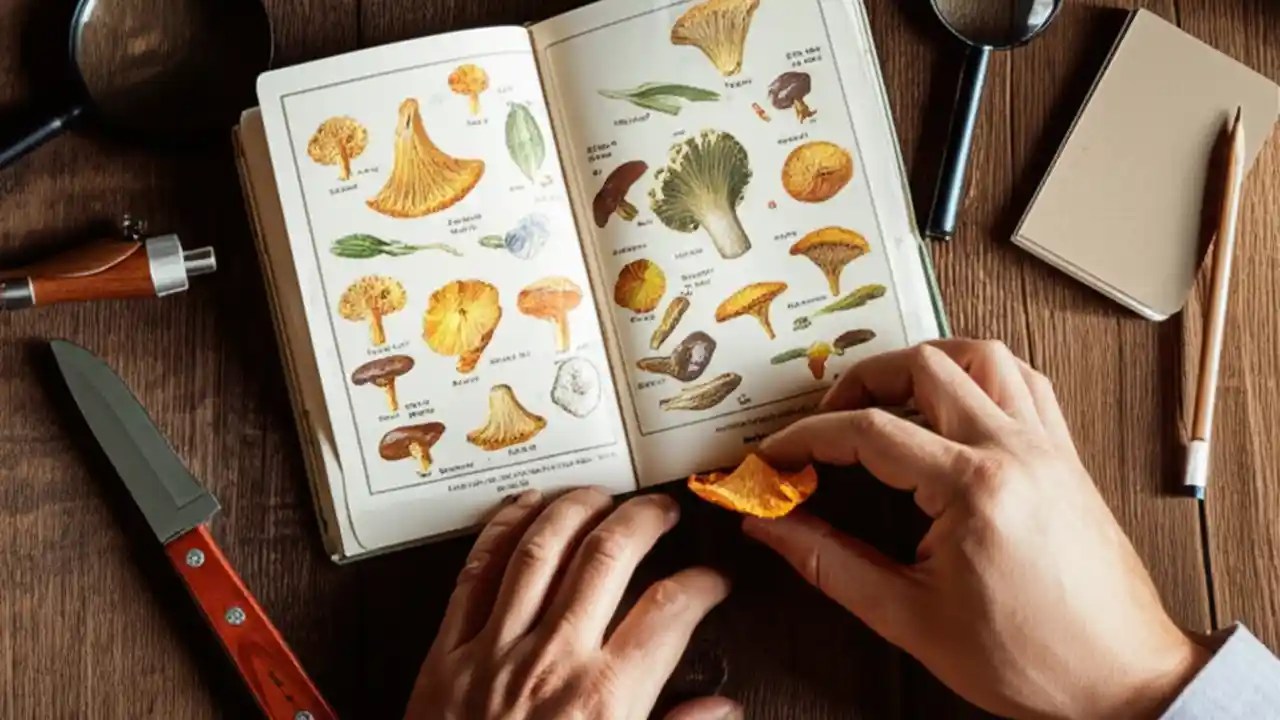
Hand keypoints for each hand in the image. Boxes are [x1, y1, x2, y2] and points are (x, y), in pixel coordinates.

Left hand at [404, 488, 738, 719]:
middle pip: (607, 557)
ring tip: (601, 496)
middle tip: (660, 512)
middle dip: (643, 520)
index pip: (669, 610)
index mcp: (605, 700)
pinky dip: (500, 531)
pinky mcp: (446, 655)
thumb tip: (722, 710)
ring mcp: (495, 652)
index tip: (711, 581)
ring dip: (575, 509)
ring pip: (541, 550)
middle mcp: (552, 662)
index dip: (701, 583)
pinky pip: (475, 574)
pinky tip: (522, 508)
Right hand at [746, 340, 1208, 719]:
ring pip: (983, 355)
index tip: (779, 455)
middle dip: (860, 380)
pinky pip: (1027, 382)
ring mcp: (1047, 447)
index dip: (808, 438)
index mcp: (974, 488)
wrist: (1121, 681)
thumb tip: (774, 529)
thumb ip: (830, 564)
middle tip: (828, 417)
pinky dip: (982, 375)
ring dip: (927, 360)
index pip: (869, 431)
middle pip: (924, 365)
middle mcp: (1015, 450)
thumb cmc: (1034, 659)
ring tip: (889, 392)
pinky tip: (958, 403)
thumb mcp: (910, 618)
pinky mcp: (1066, 457)